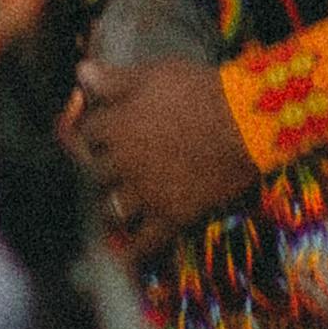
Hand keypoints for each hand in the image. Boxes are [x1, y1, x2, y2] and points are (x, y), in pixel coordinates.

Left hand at [64, 57, 257, 250]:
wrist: (248, 122)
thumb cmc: (202, 90)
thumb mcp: (156, 74)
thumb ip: (115, 79)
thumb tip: (79, 72)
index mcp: (115, 126)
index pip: (87, 132)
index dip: (93, 131)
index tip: (100, 130)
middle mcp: (122, 163)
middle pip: (94, 172)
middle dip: (100, 168)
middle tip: (111, 167)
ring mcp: (145, 193)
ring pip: (113, 208)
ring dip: (113, 205)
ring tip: (117, 204)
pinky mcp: (171, 215)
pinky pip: (144, 242)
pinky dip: (131, 251)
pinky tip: (124, 256)